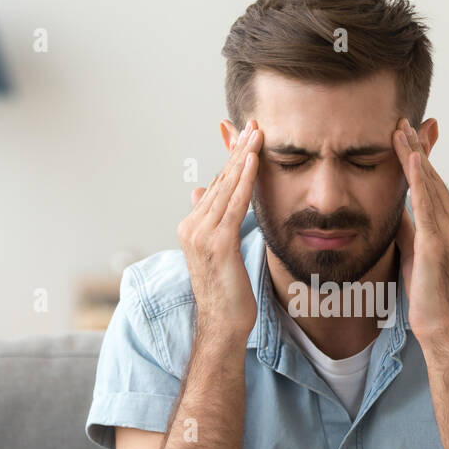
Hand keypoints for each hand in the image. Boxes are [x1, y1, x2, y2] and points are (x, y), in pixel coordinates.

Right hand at [178, 119, 261, 340]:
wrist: (223, 326)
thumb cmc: (227, 294)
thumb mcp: (220, 253)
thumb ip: (213, 222)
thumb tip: (201, 193)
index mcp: (191, 227)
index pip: (216, 186)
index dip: (232, 160)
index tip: (246, 136)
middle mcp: (192, 226)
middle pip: (220, 180)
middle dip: (237, 150)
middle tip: (253, 123)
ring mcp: (201, 234)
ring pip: (226, 187)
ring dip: (243, 157)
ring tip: (257, 133)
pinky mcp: (217, 243)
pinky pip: (234, 203)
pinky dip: (244, 179)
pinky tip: (253, 159)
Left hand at [393, 117, 448, 341]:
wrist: (441, 325)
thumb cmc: (427, 294)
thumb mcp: (415, 251)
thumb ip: (409, 227)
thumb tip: (396, 206)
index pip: (434, 184)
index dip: (422, 158)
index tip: (410, 134)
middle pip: (434, 178)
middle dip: (417, 147)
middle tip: (402, 120)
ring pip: (431, 185)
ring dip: (414, 155)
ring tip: (400, 130)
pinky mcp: (438, 243)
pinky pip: (427, 204)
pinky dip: (419, 179)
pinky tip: (411, 159)